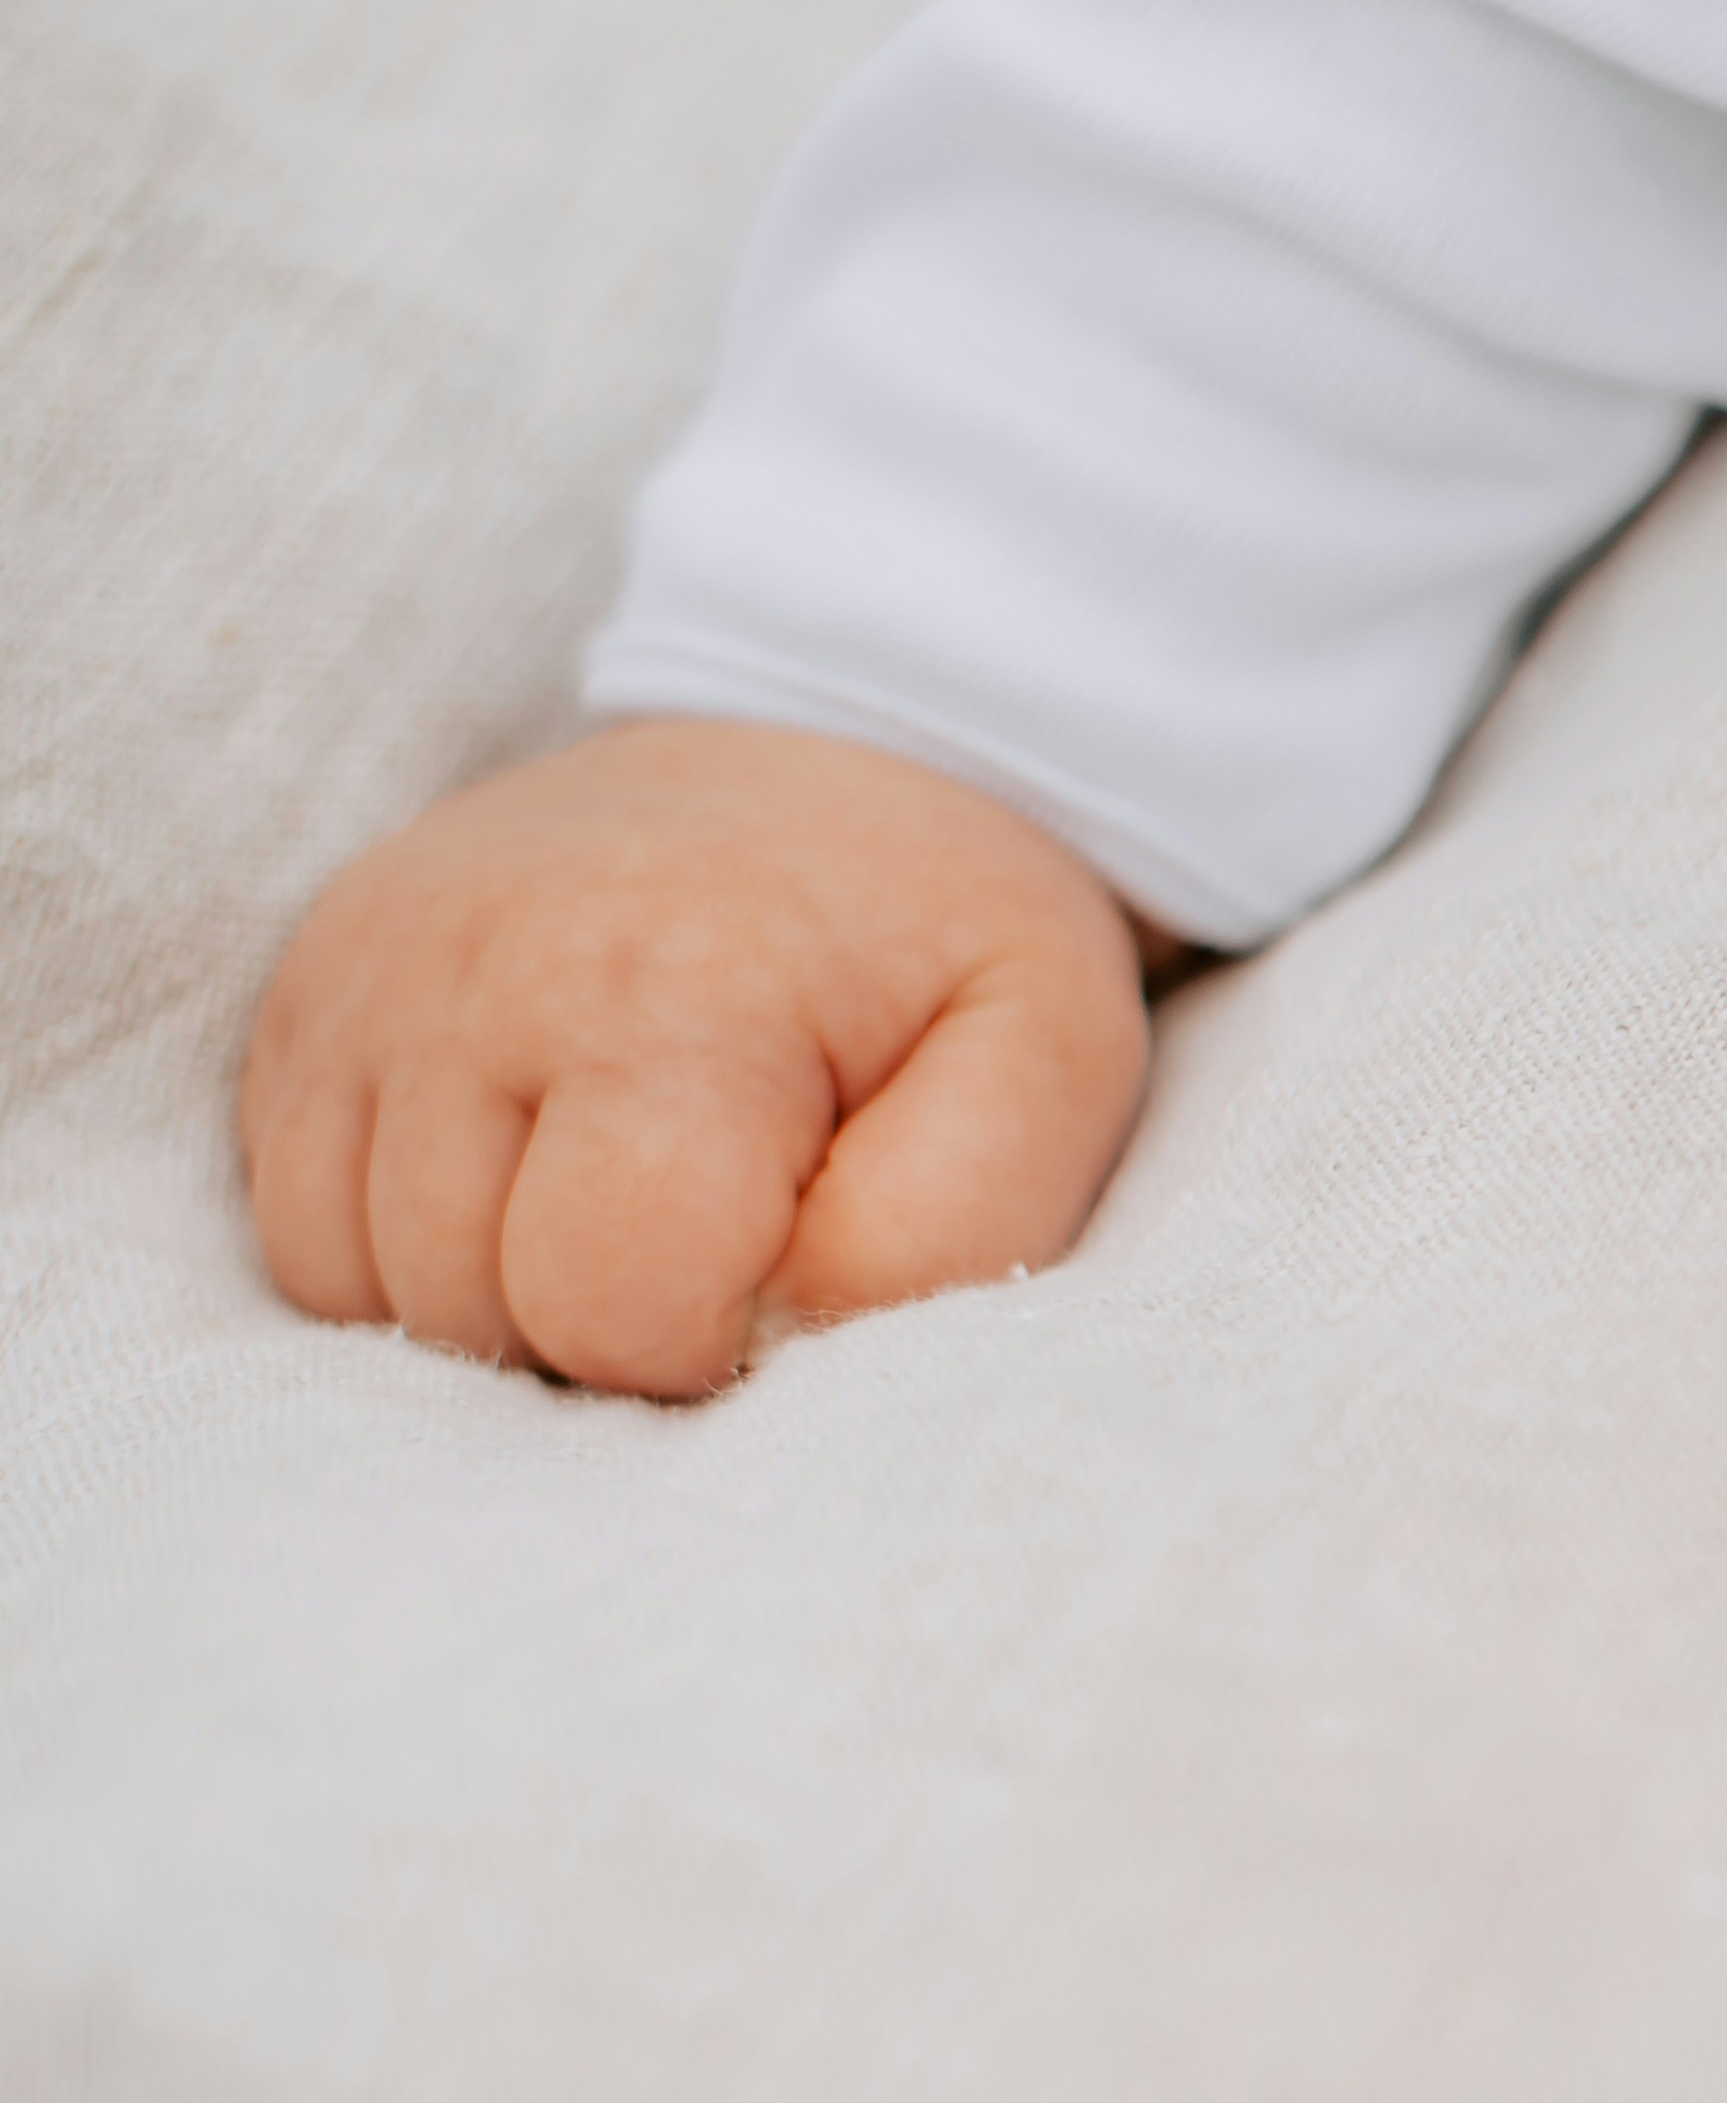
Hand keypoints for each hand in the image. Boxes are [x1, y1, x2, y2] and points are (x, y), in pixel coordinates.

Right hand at [238, 719, 1156, 1397]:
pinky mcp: (307, 999)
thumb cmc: (942, 937)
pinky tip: (529, 1179)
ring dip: (500, 1298)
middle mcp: (475, 974)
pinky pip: (302, 1235)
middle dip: (606, 1328)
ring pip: (367, 1290)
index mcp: (671, 993)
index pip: (613, 1309)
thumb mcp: (1048, 1056)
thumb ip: (954, 1225)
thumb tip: (787, 1340)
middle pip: (480, 1314)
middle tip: (715, 1221)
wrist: (828, 759)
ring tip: (627, 1195)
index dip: (711, 1343)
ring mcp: (365, 980)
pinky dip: (410, 1253)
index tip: (783, 1260)